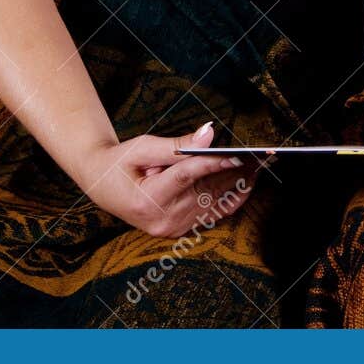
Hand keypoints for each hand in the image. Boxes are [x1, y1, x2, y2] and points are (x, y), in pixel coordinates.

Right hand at [81, 122, 257, 237]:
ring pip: (213, 203)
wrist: (102, 186)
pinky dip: (231, 198)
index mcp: (148, 200)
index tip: (237, 153)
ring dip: (238, 184)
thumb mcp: (143, 148)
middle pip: (206, 191)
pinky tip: (247, 183)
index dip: (213, 164)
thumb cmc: (119, 163)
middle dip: (235, 172)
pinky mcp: (179, 230)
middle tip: (262, 156)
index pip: (187, 178)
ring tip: (260, 165)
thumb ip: (177, 145)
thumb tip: (208, 134)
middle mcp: (162, 220)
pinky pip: (212, 215)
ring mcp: (172, 228)